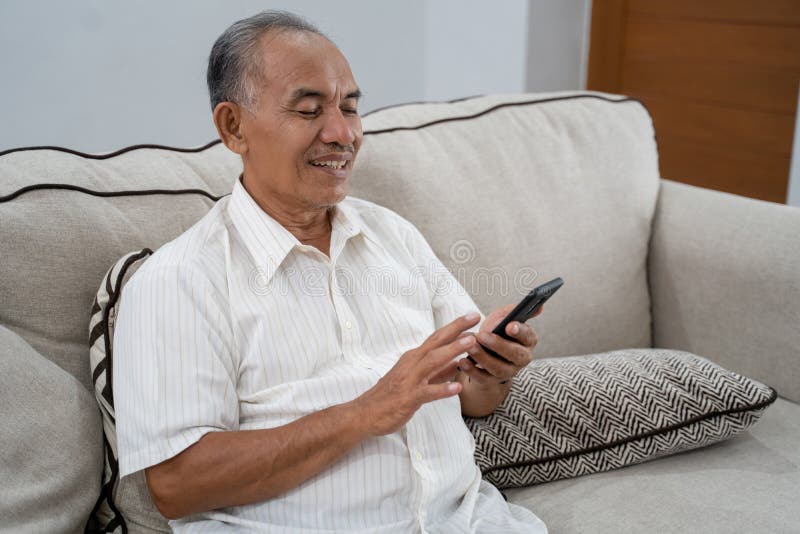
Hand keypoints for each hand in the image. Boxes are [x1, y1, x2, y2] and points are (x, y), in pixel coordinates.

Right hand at [355, 312, 480, 436]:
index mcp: (414, 358)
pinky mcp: (408, 397)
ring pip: (433, 361)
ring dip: (453, 350)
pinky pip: (427, 392)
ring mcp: (409, 379)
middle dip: (456, 329)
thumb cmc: (390, 396)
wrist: (364, 414)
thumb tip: (456, 363)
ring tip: (471, 343)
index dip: (455, 326)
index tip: (472, 316)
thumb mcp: (416, 380)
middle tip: (474, 316)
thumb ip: (437, 372)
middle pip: (436, 342)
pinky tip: (457, 387)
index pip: (437, 338)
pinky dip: (442, 389)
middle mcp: (412, 363)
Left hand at [457, 304, 540, 386]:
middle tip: (483, 335)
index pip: (527, 336)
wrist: (487, 352)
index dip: (519, 331)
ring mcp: (508, 371)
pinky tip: (463, 361)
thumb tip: (539, 307)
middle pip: (514, 354)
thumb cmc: (497, 331)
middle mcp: (522, 358)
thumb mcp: (503, 317)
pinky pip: (483, 378)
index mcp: (528, 340)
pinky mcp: (492, 380)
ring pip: (498, 368)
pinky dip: (472, 371)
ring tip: (470, 347)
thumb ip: (514, 311)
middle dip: (498, 344)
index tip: (509, 325)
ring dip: (483, 357)